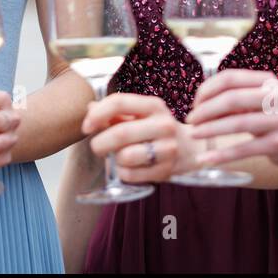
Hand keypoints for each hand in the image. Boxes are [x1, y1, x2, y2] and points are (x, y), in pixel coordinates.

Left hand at [81, 93, 199, 182]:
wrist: (190, 148)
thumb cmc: (156, 129)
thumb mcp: (140, 115)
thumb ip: (115, 112)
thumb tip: (89, 108)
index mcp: (154, 105)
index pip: (119, 102)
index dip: (97, 114)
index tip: (86, 126)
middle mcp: (163, 124)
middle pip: (120, 133)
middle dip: (100, 142)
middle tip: (96, 147)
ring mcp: (168, 149)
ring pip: (126, 156)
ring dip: (114, 158)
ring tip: (118, 156)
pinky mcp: (166, 171)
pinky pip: (131, 174)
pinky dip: (123, 172)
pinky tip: (128, 167)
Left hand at [186, 69, 277, 171]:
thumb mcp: (261, 103)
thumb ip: (236, 101)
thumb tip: (200, 104)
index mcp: (267, 82)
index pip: (230, 78)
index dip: (207, 89)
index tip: (194, 103)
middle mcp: (276, 98)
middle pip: (232, 99)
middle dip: (205, 110)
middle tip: (190, 120)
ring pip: (237, 123)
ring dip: (210, 129)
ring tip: (194, 135)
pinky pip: (244, 149)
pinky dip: (222, 155)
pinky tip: (206, 159)